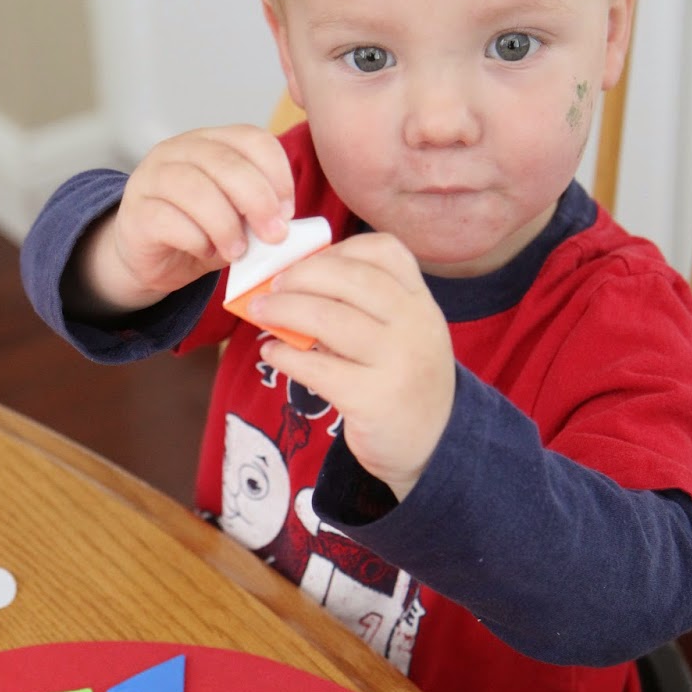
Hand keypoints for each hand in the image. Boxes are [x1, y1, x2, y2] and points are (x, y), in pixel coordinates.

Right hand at [72, 126, 294, 316]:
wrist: (152, 261)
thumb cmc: (200, 233)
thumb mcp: (238, 217)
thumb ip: (259, 211)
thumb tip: (286, 223)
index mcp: (210, 141)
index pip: (251, 138)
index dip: (277, 173)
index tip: (288, 212)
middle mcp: (178, 150)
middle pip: (226, 162)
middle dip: (258, 201)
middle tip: (274, 235)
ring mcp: (151, 178)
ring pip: (196, 190)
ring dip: (226, 225)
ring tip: (238, 251)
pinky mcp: (136, 212)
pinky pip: (170, 221)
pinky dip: (197, 240)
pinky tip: (206, 252)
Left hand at [252, 233, 455, 500]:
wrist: (431, 443)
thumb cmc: (400, 378)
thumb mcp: (398, 335)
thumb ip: (361, 307)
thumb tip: (290, 282)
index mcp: (420, 301)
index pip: (386, 252)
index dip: (339, 248)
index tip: (305, 259)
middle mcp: (415, 325)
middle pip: (351, 280)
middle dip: (301, 276)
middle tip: (270, 286)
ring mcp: (397, 362)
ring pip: (330, 320)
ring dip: (284, 310)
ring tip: (260, 312)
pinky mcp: (373, 399)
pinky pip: (318, 368)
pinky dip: (286, 355)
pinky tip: (272, 353)